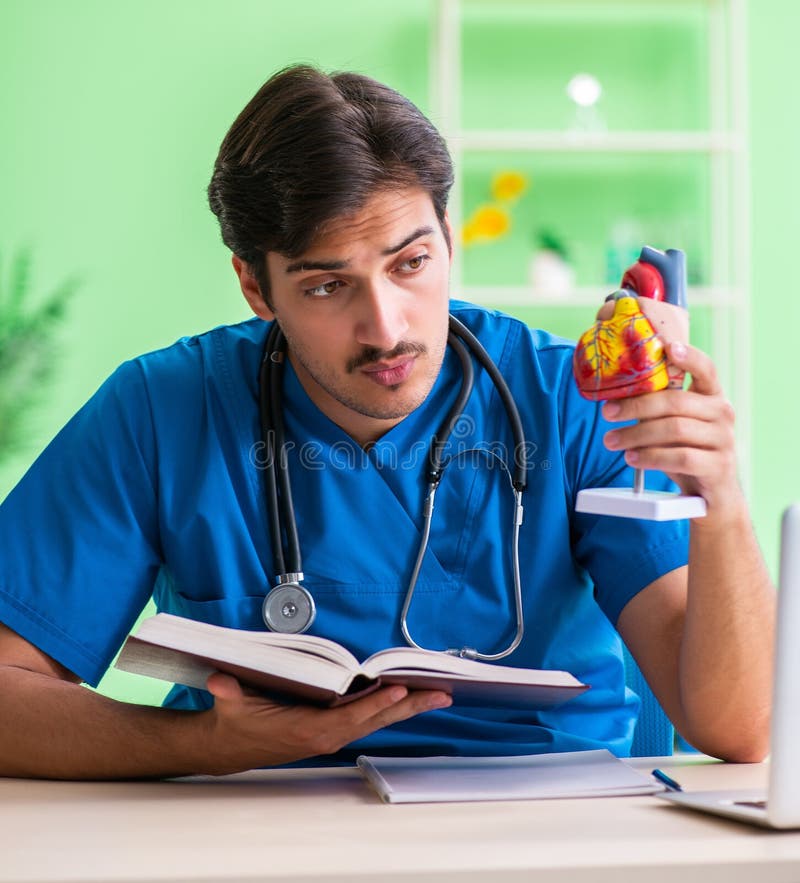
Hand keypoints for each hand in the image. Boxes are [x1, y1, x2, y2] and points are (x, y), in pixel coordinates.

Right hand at [199, 673, 451, 774]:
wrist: (230, 745)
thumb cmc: (236, 721)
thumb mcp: (230, 704)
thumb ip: (228, 692)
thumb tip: (221, 681)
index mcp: (309, 730)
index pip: (349, 717)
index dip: (374, 704)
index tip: (398, 690)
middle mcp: (327, 735)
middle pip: (375, 719)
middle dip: (409, 707)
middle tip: (441, 694)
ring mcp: (333, 734)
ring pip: (377, 719)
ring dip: (408, 708)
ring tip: (438, 695)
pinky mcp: (334, 729)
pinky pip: (369, 717)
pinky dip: (391, 707)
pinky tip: (409, 698)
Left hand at [601, 341, 742, 513]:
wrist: (710, 496)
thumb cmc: (686, 453)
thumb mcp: (673, 426)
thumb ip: (656, 409)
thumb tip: (615, 396)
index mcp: (712, 397)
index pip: (706, 369)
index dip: (689, 357)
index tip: (668, 347)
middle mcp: (722, 413)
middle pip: (676, 401)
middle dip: (636, 406)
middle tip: (607, 413)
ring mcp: (723, 440)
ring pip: (675, 429)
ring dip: (636, 435)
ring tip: (612, 441)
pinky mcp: (718, 466)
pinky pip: (680, 457)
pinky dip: (651, 457)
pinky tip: (631, 458)